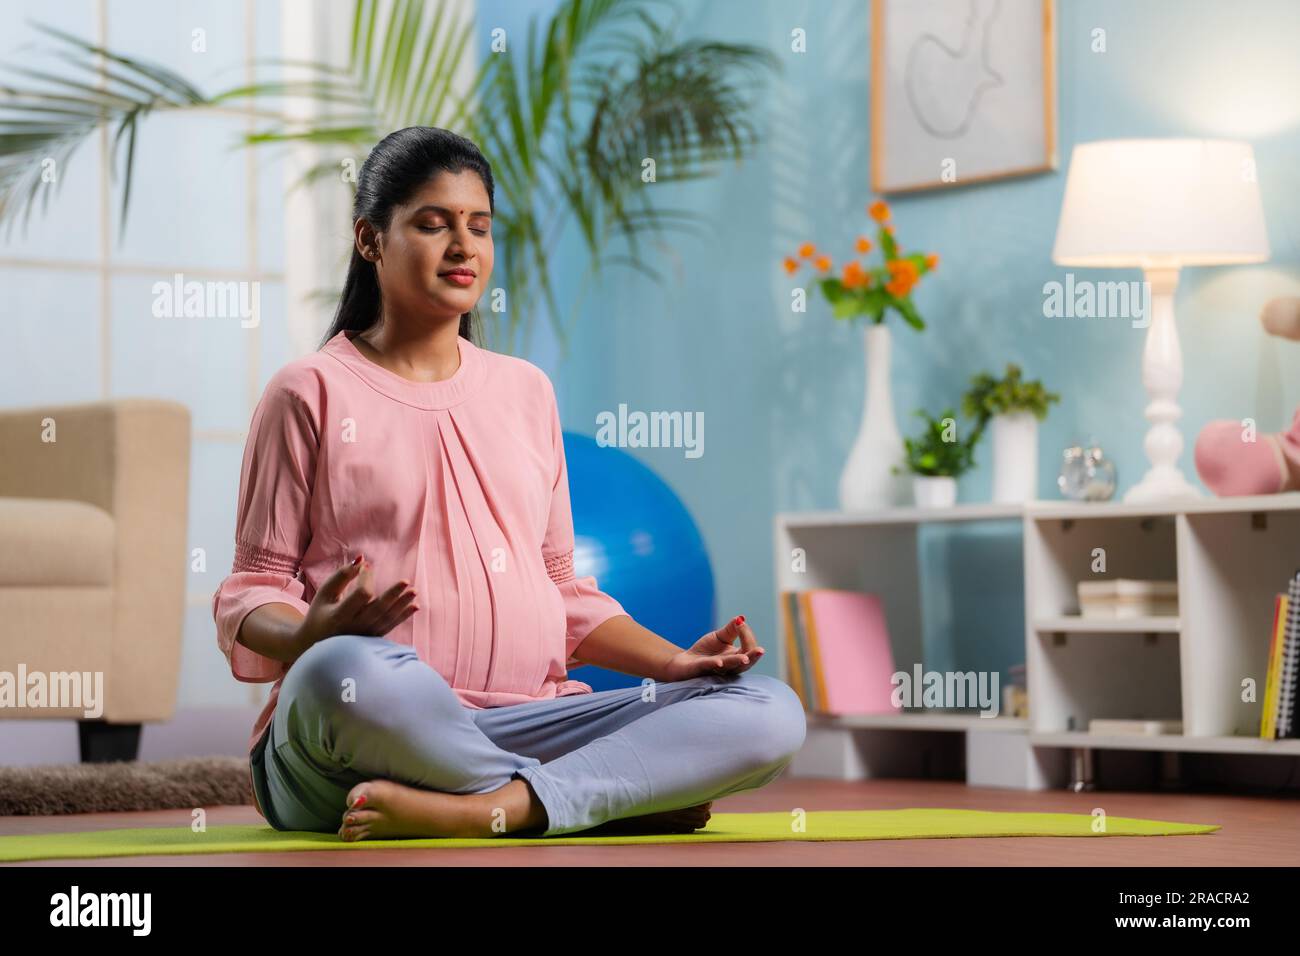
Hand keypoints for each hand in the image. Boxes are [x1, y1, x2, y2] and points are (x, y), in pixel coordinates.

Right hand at [295, 554, 418, 652]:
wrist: (315, 643)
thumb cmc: (320, 612)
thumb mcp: (325, 593)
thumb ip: (342, 576)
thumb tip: (362, 560)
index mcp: (339, 615)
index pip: (360, 595)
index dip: (366, 578)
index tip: (366, 567)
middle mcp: (353, 626)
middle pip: (377, 609)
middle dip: (393, 595)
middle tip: (406, 581)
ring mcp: (364, 634)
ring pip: (387, 618)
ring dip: (402, 605)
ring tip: (414, 592)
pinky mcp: (372, 638)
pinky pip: (390, 626)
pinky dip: (403, 616)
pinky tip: (415, 606)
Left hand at [661, 615, 764, 681]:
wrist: (684, 662)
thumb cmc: (705, 651)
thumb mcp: (719, 637)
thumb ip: (731, 629)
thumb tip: (741, 618)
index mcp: (736, 657)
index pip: (748, 648)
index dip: (747, 636)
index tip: (741, 623)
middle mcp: (729, 666)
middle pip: (745, 663)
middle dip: (753, 657)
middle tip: (760, 650)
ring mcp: (716, 670)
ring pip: (730, 667)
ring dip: (737, 662)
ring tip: (745, 658)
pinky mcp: (701, 670)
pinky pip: (710, 667)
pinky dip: (715, 664)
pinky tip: (720, 661)